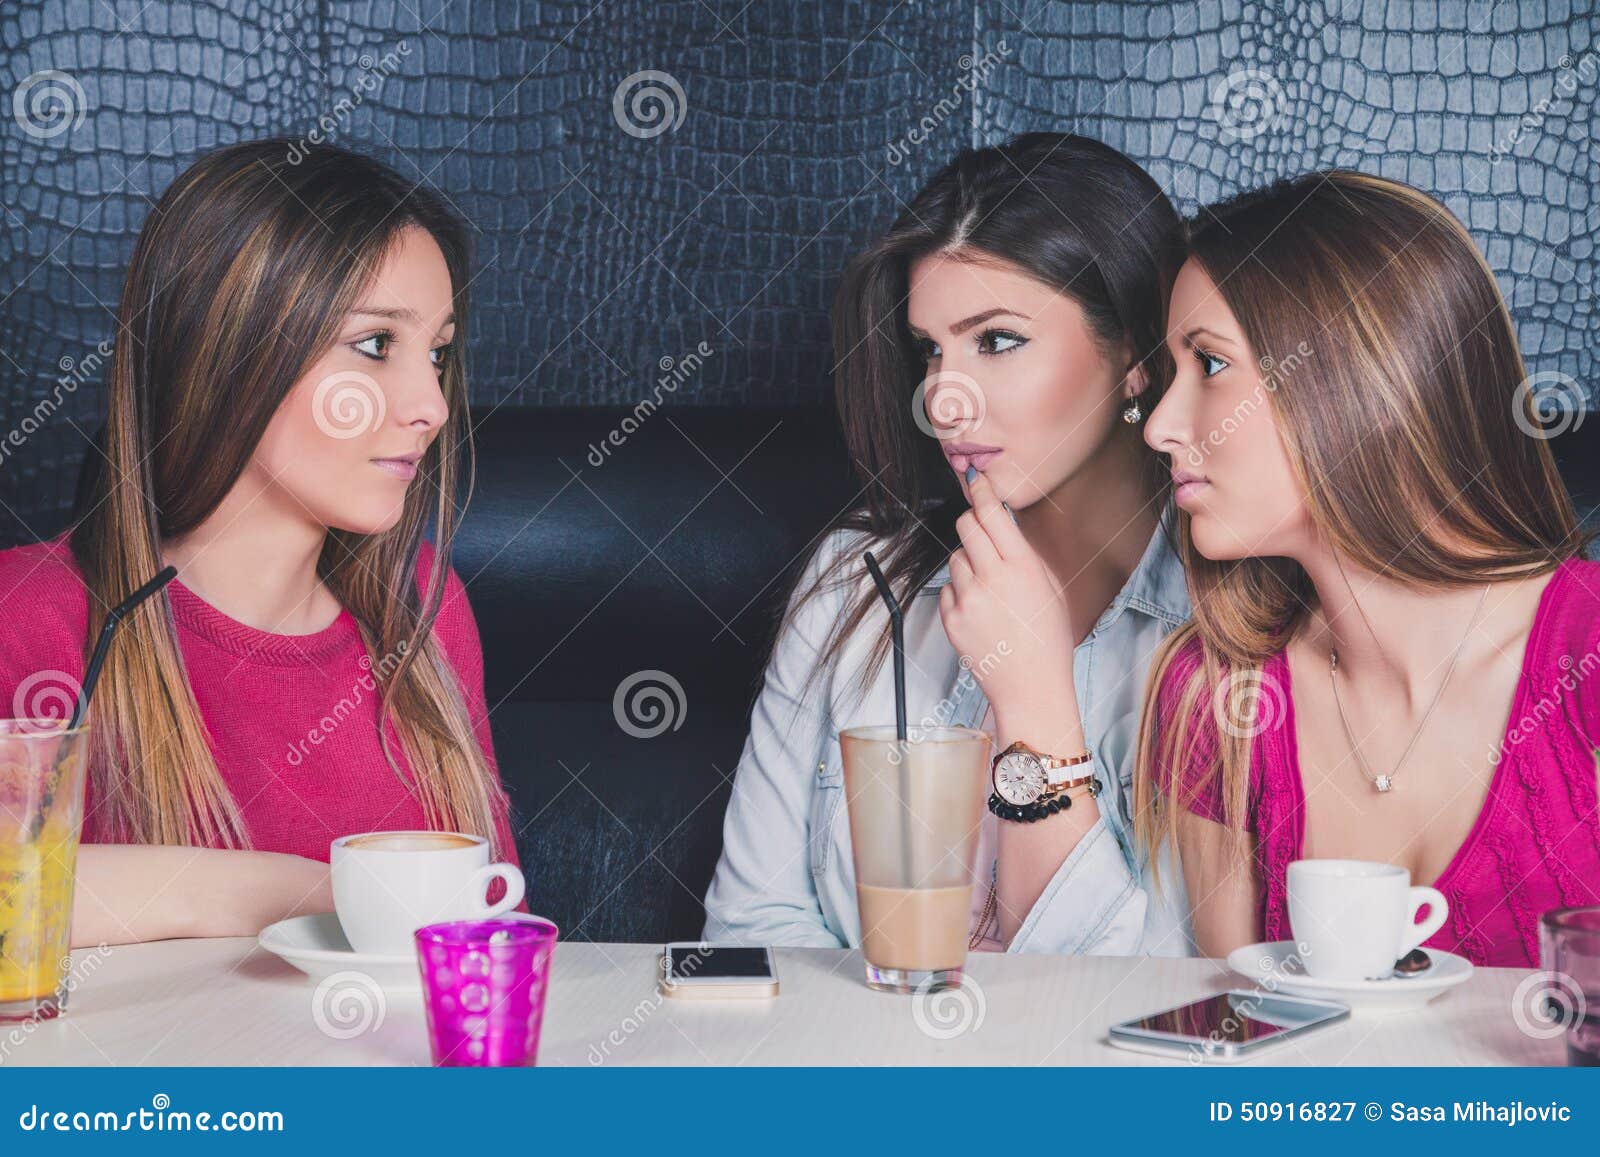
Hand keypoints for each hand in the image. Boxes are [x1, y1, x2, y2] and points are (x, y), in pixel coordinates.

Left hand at [937, 470, 1082, 749]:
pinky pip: (947, 588)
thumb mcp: (1050, 588)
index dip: (981, 490)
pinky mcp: (951, 619)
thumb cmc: (1048, 639)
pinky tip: (980, 608)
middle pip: (965, 526)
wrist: (1031, 687)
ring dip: (969, 561)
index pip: (991, 514)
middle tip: (982, 530)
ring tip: (990, 586)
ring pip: (956, 558)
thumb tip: (1004, 525)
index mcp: (1022, 568)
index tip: (975, 477)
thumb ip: (1025, 555)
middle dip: (972, 522)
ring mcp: (968, 600)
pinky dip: (960, 591)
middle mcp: (992, 579)